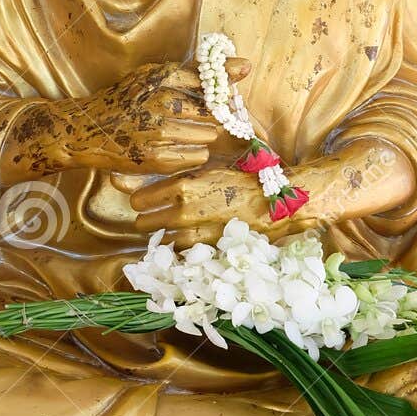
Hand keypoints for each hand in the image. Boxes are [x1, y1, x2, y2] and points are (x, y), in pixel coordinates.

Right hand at [11, 57, 250, 175]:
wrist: (89, 129)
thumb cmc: (127, 100)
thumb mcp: (155, 76)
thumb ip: (200, 70)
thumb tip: (247, 65)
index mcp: (162, 76)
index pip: (212, 81)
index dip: (224, 88)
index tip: (228, 91)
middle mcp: (161, 102)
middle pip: (215, 111)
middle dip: (213, 115)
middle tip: (198, 118)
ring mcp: (158, 132)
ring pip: (209, 135)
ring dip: (202, 135)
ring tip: (181, 132)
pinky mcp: (156, 158)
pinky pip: (198, 156)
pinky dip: (193, 153)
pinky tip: (176, 147)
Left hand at [115, 164, 262, 244]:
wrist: (276, 203)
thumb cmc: (244, 176)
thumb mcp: (209, 164)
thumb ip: (178, 170)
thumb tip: (146, 175)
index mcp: (183, 186)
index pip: (140, 200)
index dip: (141, 200)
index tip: (146, 200)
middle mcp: (184, 212)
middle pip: (144, 223)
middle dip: (147, 219)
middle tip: (156, 214)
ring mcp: (196, 234)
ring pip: (161, 240)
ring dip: (161, 234)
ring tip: (170, 227)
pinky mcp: (207, 249)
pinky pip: (181, 251)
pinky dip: (179, 246)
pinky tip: (186, 238)